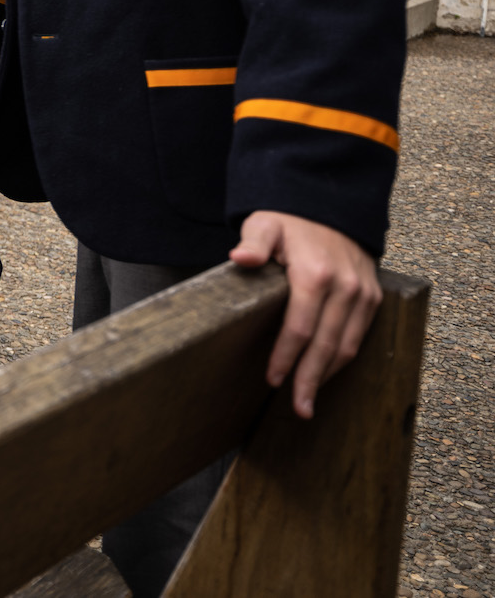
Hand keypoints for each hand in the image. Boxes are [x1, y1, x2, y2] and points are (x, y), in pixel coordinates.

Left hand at [230, 209, 382, 417]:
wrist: (328, 205)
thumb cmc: (289, 220)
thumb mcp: (265, 224)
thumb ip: (253, 243)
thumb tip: (240, 258)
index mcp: (315, 275)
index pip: (300, 328)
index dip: (286, 357)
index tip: (273, 380)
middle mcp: (346, 287)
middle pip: (327, 344)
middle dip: (311, 379)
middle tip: (298, 408)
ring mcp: (363, 294)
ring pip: (347, 345)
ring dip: (329, 375)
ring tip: (309, 401)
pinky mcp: (373, 297)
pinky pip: (360, 335)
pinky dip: (343, 358)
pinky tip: (327, 373)